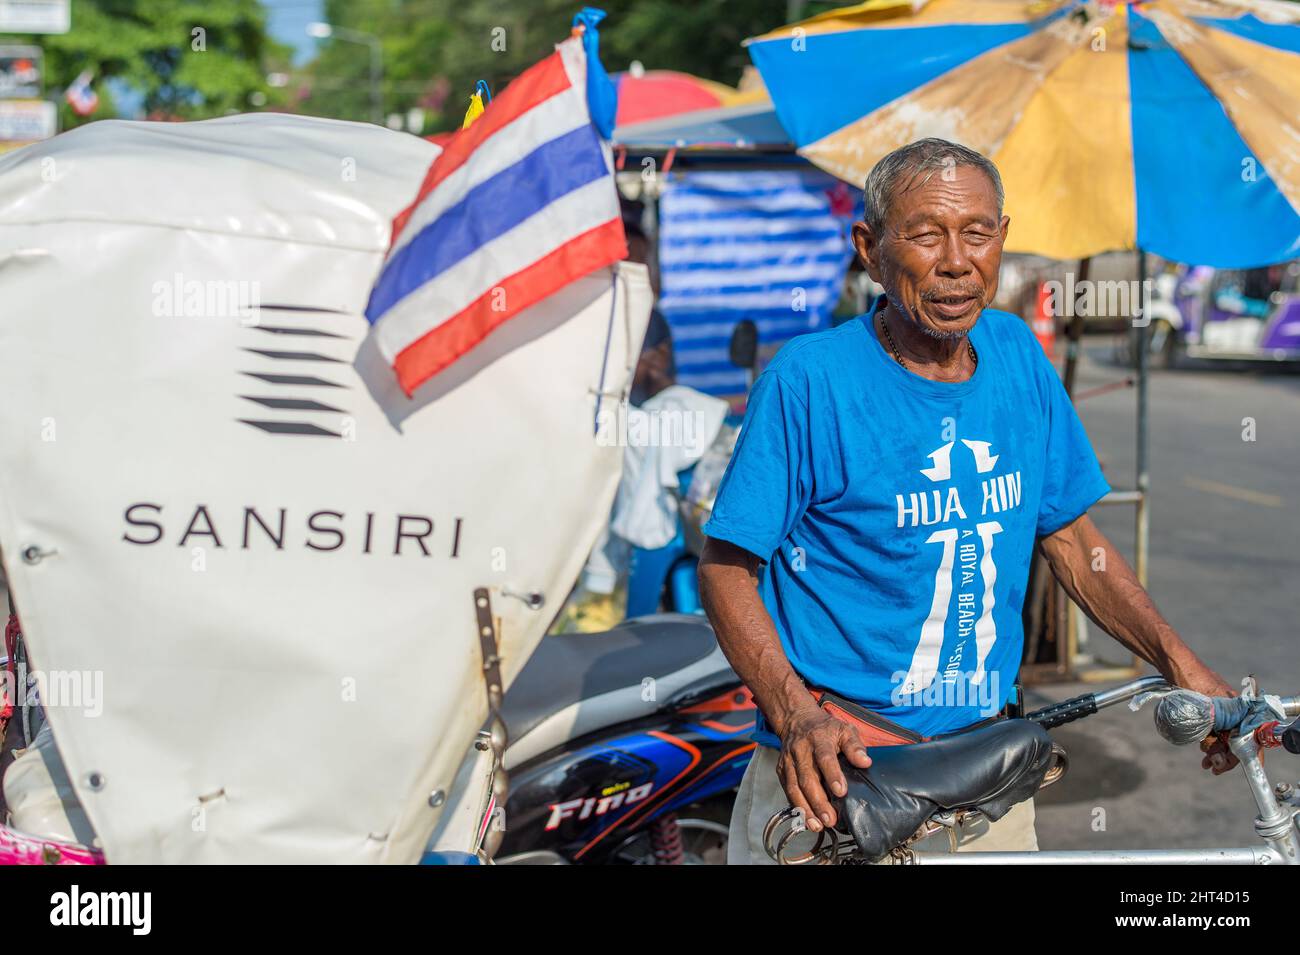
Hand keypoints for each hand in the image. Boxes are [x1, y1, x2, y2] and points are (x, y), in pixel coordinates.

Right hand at [774, 704, 871, 831]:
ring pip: (794, 787)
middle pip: (807, 778)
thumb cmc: (825, 729)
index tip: (841, 791)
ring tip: (818, 825)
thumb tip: (865, 762)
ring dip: (805, 808)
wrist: (796, 720)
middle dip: (818, 801)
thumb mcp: (844, 730)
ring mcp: (789, 761)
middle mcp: (801, 750)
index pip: (825, 757)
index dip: (832, 775)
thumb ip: (855, 746)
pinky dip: (796, 806)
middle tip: (830, 819)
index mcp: (818, 739)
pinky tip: (806, 819)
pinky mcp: (782, 770)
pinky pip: (788, 791)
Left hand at [1170, 663, 1238, 774]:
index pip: (1249, 741)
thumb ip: (1217, 734)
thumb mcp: (1205, 712)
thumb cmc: (1191, 683)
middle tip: (1210, 766)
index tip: (1223, 768)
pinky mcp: (1214, 708)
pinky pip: (1217, 728)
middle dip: (1224, 756)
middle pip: (1237, 741)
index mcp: (1241, 711)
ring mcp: (1225, 709)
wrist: (1175, 664)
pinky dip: (1210, 739)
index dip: (1239, 758)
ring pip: (1225, 736)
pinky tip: (1202, 746)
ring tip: (1205, 761)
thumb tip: (1223, 757)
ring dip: (1216, 750)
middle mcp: (1237, 711)